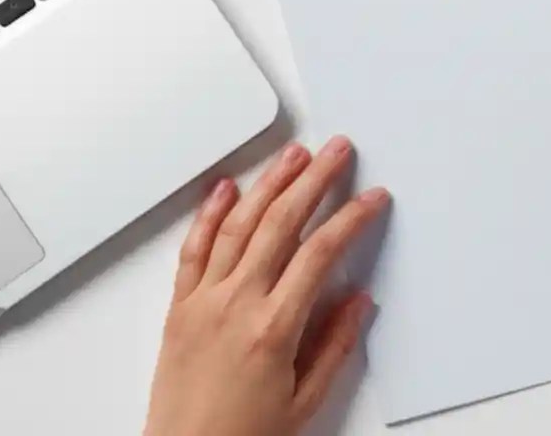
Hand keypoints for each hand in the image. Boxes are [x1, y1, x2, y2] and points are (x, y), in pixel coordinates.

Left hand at [144, 137, 389, 435]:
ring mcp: (203, 301)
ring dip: (269, 184)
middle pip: (281, 224)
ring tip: (293, 155)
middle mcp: (236, 305)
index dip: (350, 218)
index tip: (371, 199)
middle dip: (314, 180)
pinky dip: (209, 214)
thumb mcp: (305, 400)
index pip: (321, 254)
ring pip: (239, 225)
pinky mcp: (179, 307)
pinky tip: (226, 188)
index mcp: (274, 329)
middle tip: (337, 151)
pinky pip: (194, 249)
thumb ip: (335, 346)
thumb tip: (358, 301)